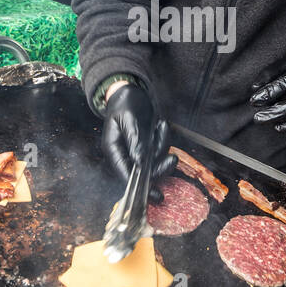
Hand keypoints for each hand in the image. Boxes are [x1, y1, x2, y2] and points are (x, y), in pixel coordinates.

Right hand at [102, 83, 175, 201]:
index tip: (156, 196)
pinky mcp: (146, 145)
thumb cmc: (125, 102)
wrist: (129, 90)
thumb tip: (140, 163)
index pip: (126, 174)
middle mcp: (124, 154)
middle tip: (172, 158)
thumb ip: (135, 141)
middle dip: (160, 166)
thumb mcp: (129, 119)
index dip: (141, 187)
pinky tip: (161, 125)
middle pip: (144, 172)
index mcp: (113, 149)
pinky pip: (159, 150)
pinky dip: (163, 139)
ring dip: (162, 147)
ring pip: (155, 161)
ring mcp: (136, 150)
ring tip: (161, 126)